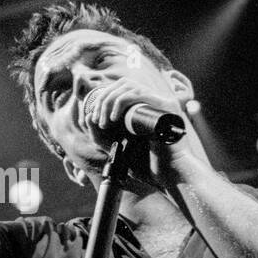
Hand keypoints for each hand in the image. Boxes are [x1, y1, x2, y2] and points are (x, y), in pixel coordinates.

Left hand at [81, 79, 210, 184]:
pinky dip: (121, 102)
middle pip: (123, 83)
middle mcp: (155, 100)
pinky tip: (114, 118)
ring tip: (103, 121)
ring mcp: (162, 101)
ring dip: (109, 101)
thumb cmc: (148, 165)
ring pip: (128, 86)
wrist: (170, 174)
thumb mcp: (117, 147)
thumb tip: (87, 116)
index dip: (104, 98)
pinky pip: (138, 93)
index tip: (94, 118)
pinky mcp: (166, 105)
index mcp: (146, 106)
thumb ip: (100, 135)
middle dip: (104, 99)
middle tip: (96, 118)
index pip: (121, 89)